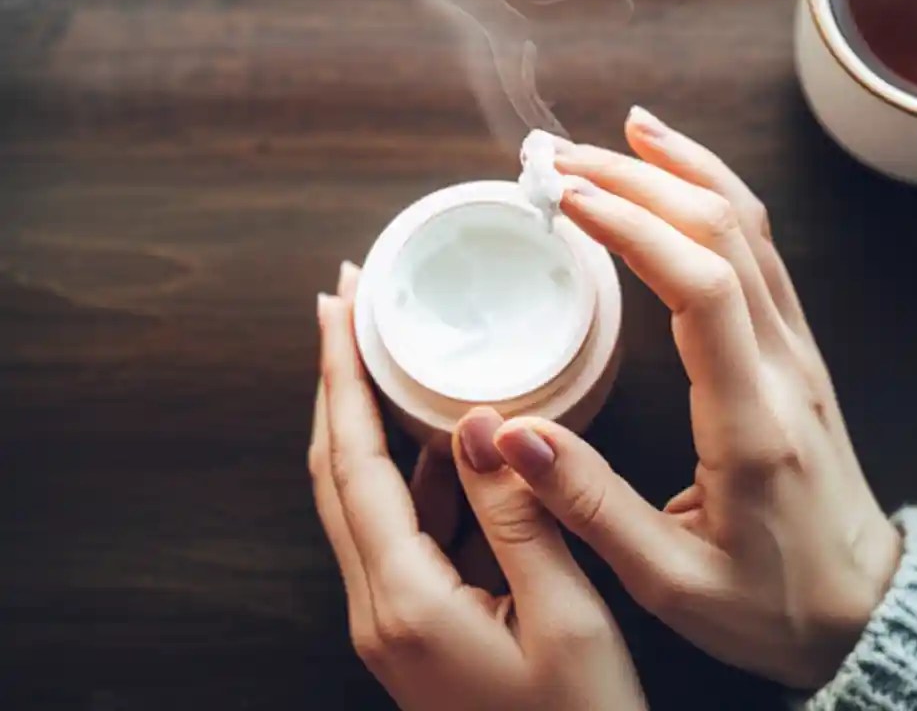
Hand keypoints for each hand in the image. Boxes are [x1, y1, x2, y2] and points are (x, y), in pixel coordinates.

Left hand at [309, 264, 645, 710]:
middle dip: (337, 381)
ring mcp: (394, 620)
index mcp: (406, 601)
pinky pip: (400, 531)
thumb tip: (478, 422)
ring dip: (370, 422)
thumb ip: (518, 515)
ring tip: (390, 353)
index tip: (339, 304)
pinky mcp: (419, 626)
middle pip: (338, 471)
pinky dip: (412, 473)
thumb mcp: (566, 616)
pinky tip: (445, 441)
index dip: (342, 376)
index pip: (355, 464)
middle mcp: (381, 608)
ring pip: (363, 498)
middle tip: (348, 304)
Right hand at [488, 108, 902, 688]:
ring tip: (625, 134)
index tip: (564, 197)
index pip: (700, 288)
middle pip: (726, 235)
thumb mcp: (670, 582)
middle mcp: (784, 371)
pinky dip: (719, 203)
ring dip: (687, 173)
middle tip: (561, 155)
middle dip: (642, 179)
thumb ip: (589, 507)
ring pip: (753, 231)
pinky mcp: (797, 357)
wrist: (865, 611)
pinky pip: (763, 256)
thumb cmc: (774, 606)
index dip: (633, 227)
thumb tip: (511, 435)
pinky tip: (684, 185)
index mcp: (751, 422)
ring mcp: (799, 356)